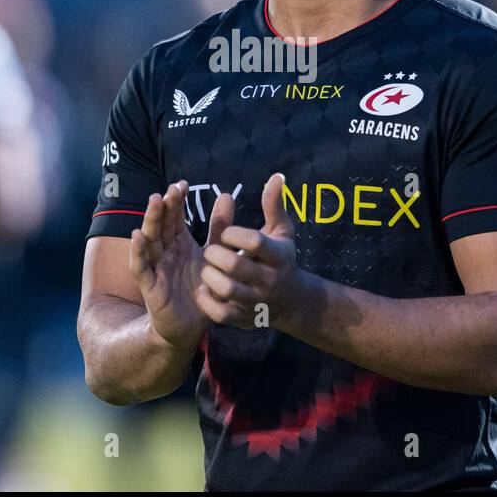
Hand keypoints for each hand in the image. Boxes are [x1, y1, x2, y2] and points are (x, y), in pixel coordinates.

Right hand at [129, 179, 233, 350]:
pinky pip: (140, 267)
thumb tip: (227, 194)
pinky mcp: (149, 286)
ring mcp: (155, 267)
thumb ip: (219, 228)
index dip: (176, 201)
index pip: (175, 217)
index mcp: (179, 243)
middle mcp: (165, 251)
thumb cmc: (200, 289)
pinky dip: (137, 252)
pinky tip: (137, 237)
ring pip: (149, 240)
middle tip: (170, 190)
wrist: (192, 326)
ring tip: (154, 202)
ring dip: (149, 221)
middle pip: (160, 224)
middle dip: (164, 206)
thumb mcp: (213, 255)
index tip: (182, 184)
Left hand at [198, 172, 302, 329]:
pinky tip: (204, 290)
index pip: (255, 241)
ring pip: (227, 290)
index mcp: (278, 256)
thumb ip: (275, 205)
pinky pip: (221, 314)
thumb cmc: (281, 258)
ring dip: (210, 277)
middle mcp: (269, 280)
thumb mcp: (281, 231)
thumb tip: (276, 176)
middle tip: (210, 250)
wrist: (292, 302)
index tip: (227, 233)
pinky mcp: (244, 319)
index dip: (234, 234)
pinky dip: (208, 302)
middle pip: (236, 265)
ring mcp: (256, 302)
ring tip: (207, 269)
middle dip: (216, 254)